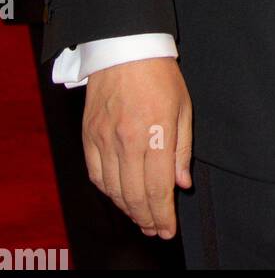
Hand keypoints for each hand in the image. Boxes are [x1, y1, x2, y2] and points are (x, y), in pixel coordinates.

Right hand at [82, 58, 192, 238]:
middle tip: (155, 229)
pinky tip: (118, 197)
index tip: (167, 229)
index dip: (163, 215)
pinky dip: (107, 191)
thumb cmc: (159, 75)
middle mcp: (127, 141)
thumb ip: (182, 149)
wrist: (125, 48)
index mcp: (155, 134)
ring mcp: (104, 139)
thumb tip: (182, 183)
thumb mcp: (183, 108)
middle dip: (147, 218)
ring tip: (140, 217)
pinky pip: (95, 174)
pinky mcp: (89, 135)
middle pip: (134, 195)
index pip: (158, 188)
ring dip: (127, 209)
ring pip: (113, 190)